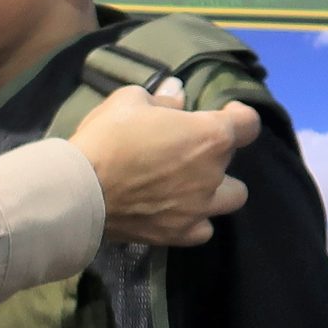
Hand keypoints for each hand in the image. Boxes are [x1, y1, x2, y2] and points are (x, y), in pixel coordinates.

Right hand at [69, 79, 259, 246]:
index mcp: (209, 135)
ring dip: (217, 188)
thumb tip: (177, 93)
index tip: (225, 112)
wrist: (79, 191)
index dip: (239, 115)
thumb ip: (161, 98)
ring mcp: (199, 208)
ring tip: (191, 184)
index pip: (248, 123)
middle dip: (215, 151)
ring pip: (232, 197)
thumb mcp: (129, 101)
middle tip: (186, 148)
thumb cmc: (106, 138)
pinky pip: (203, 229)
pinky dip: (195, 220)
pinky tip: (177, 212)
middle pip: (233, 160)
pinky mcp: (180, 234)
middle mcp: (213, 173)